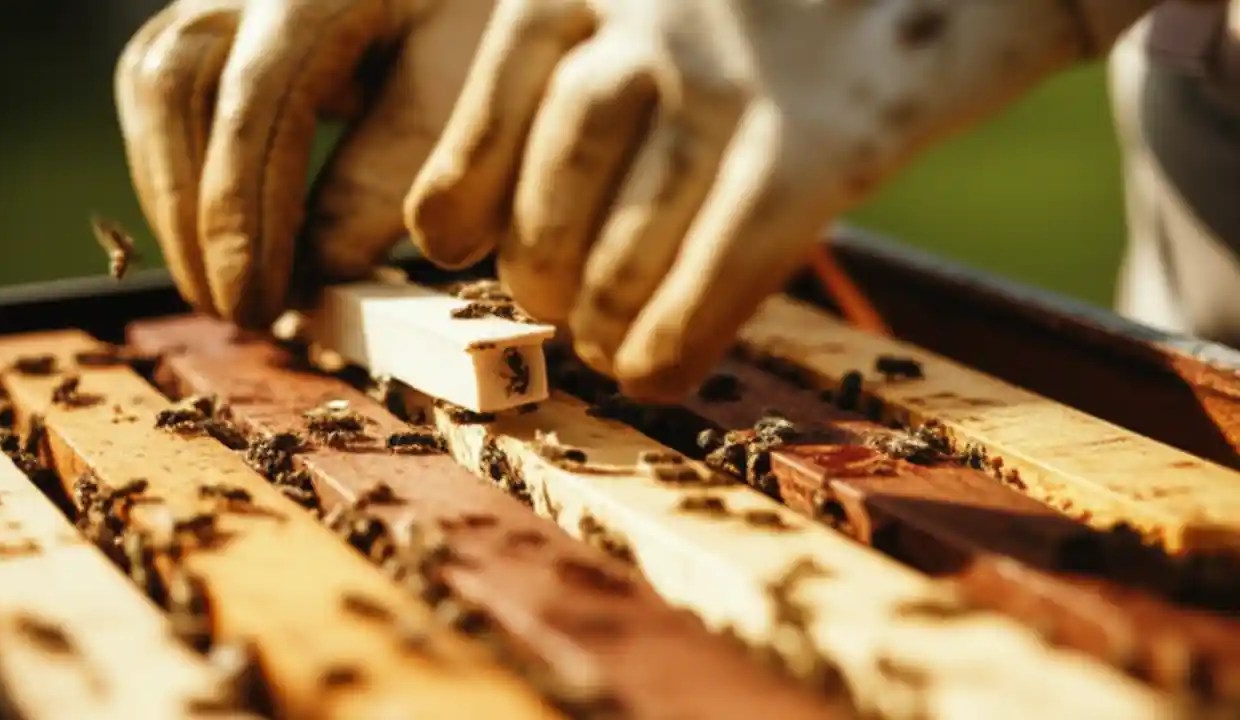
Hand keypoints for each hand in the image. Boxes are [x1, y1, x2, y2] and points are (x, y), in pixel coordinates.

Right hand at [115, 0, 492, 326]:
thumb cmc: (489, 25)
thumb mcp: (471, 90)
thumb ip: (398, 170)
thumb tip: (322, 270)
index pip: (255, 101)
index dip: (245, 215)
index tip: (259, 302)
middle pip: (176, 88)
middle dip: (199, 218)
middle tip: (238, 311)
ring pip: (157, 89)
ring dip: (179, 204)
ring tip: (223, 292)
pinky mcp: (222, 22)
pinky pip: (169, 93)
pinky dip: (187, 176)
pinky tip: (223, 241)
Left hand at [403, 0, 1129, 400]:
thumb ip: (606, 59)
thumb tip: (512, 204)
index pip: (493, 95)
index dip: (463, 189)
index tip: (453, 243)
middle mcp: (657, 13)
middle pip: (554, 182)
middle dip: (540, 271)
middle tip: (557, 307)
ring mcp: (738, 81)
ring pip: (621, 246)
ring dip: (602, 320)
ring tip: (609, 343)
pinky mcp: (821, 148)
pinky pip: (713, 275)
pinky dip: (670, 341)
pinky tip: (658, 370)